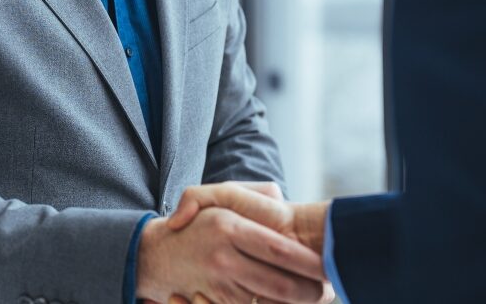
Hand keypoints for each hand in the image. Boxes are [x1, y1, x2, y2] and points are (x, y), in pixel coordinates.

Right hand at [162, 182, 335, 303]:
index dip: (308, 261)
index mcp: (227, 226)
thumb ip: (253, 192)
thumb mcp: (219, 196)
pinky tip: (286, 302)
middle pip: (281, 286)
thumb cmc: (200, 224)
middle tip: (328, 289)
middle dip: (311, 291)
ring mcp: (219, 286)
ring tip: (316, 296)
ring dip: (297, 303)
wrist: (157, 255)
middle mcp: (222, 258)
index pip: (278, 249)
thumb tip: (282, 200)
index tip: (328, 264)